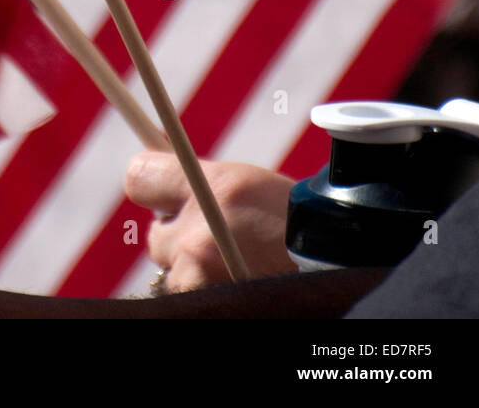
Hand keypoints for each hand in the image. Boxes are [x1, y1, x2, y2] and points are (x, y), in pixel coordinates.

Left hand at [125, 152, 296, 291]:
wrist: (340, 267)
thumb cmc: (293, 224)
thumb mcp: (248, 184)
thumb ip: (197, 181)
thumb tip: (151, 178)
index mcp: (217, 187)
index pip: (138, 177)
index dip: (149, 186)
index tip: (158, 195)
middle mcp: (203, 228)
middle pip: (156, 236)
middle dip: (180, 240)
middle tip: (218, 243)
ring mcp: (203, 270)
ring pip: (172, 272)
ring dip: (192, 272)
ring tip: (236, 269)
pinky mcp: (206, 300)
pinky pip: (185, 296)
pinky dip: (203, 294)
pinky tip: (236, 287)